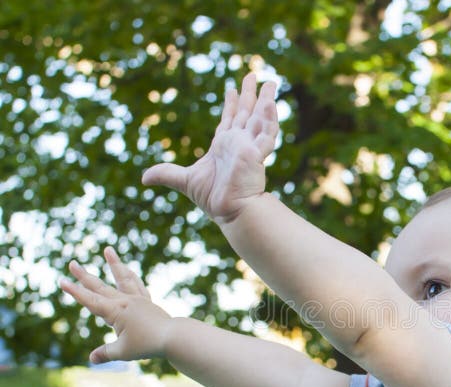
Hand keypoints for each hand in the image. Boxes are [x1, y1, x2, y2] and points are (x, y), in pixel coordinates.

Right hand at [60, 247, 172, 362]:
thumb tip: (92, 359)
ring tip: (108, 250)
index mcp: (115, 312)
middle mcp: (125, 301)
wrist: (174, 337)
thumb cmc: (148, 345)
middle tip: (72, 263)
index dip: (75, 292)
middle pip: (101, 287)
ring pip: (123, 278)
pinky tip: (127, 271)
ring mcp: (137, 300)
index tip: (62, 281)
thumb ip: (106, 353)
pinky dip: (131, 277)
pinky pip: (137, 286)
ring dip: (114, 264)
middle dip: (84, 276)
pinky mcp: (147, 302)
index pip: (90, 301)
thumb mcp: (123, 352)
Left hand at [141, 73, 278, 222]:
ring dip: (266, 101)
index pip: (230, 119)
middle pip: (247, 113)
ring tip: (271, 83)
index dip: (231, 104)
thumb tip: (144, 178)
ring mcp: (249, 148)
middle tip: (253, 75)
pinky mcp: (256, 155)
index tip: (232, 89)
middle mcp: (239, 143)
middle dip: (251, 94)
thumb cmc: (212, 198)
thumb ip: (166, 173)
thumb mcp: (184, 180)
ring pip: (260, 119)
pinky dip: (269, 120)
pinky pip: (266, 135)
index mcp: (224, 146)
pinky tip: (269, 105)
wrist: (229, 211)